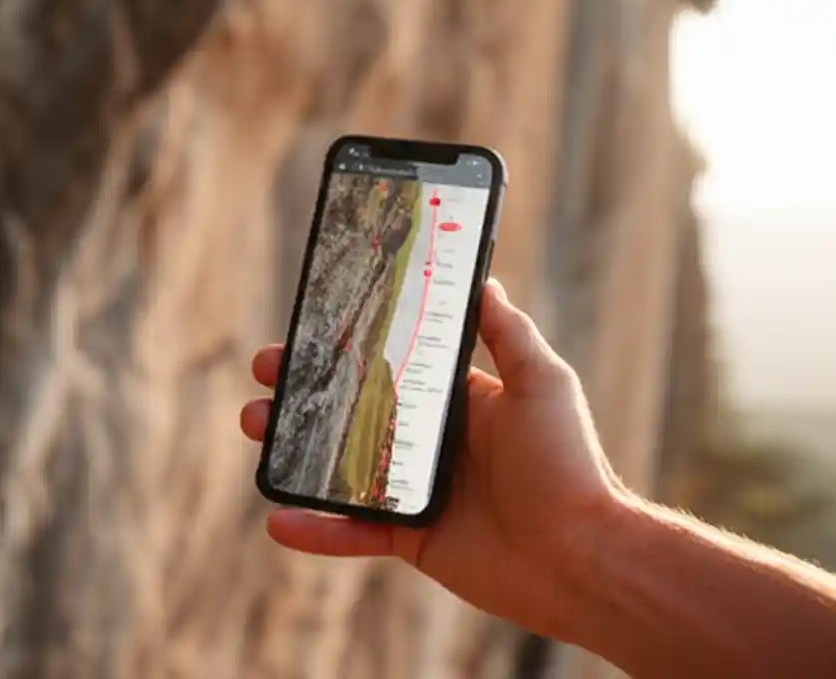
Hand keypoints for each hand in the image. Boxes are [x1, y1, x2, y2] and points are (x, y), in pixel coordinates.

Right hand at [240, 278, 625, 640]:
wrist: (582, 556)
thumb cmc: (569, 463)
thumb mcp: (543, 384)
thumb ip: (508, 333)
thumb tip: (484, 280)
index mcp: (461, 400)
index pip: (392, 363)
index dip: (348, 347)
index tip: (306, 329)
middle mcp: (435, 441)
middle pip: (354, 409)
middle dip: (305, 392)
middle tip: (264, 377)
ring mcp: (419, 490)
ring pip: (341, 466)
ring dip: (294, 450)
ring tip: (254, 429)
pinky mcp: (413, 538)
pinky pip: (354, 531)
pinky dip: (316, 530)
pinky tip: (277, 522)